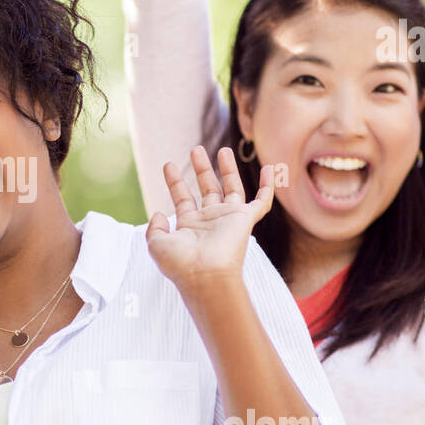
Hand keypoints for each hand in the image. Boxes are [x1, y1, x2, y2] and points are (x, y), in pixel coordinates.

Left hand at [145, 146, 273, 291]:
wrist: (204, 274)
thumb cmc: (180, 263)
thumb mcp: (156, 244)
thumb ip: (154, 228)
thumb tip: (157, 213)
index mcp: (190, 226)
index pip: (183, 198)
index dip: (175, 181)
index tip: (167, 164)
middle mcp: (210, 221)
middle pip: (207, 189)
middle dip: (202, 169)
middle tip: (196, 150)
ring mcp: (229, 219)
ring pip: (232, 189)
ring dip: (228, 169)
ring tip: (223, 149)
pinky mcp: (245, 220)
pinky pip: (262, 201)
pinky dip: (268, 186)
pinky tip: (270, 168)